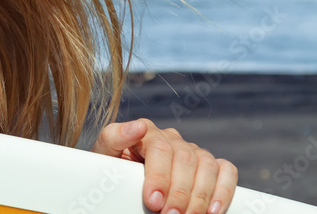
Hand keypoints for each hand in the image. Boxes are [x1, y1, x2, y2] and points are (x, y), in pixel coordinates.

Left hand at [92, 118, 236, 213]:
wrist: (122, 183)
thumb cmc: (113, 169)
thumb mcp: (105, 154)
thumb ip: (114, 137)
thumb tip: (138, 125)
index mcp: (146, 131)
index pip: (159, 148)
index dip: (159, 176)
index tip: (153, 201)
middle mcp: (172, 138)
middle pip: (184, 159)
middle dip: (179, 192)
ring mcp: (193, 150)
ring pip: (207, 165)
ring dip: (200, 196)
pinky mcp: (210, 165)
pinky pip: (226, 171)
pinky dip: (224, 190)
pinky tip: (213, 210)